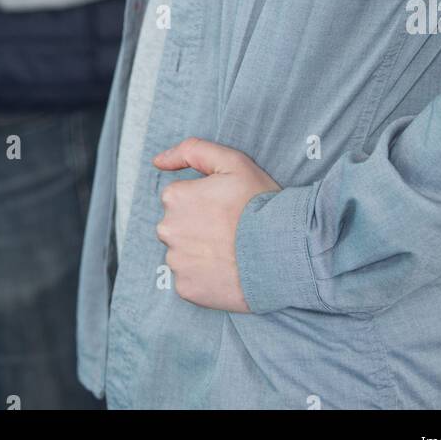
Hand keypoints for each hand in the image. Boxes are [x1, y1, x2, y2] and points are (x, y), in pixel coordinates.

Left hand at [153, 136, 280, 311]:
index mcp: (174, 197)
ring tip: (232, 252)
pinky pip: (190, 280)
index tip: (227, 208)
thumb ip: (192, 150)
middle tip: (231, 230)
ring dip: (201, 252)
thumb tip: (158, 161)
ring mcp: (176, 261)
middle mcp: (167, 229)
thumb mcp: (232, 162)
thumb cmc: (259, 204)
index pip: (180, 198)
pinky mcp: (186, 289)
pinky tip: (227, 270)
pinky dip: (205, 277)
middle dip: (199, 226)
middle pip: (178, 226)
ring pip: (183, 253)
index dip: (206, 201)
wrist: (282, 252)